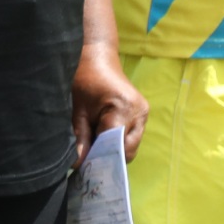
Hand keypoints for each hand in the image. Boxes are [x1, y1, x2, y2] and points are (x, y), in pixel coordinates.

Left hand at [71, 40, 148, 161]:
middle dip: (109, 155)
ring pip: (132, 146)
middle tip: (90, 154)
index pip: (115, 144)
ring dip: (115, 149)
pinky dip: (120, 141)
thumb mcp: (78, 110)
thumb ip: (81, 137)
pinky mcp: (144, 114)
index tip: (86, 164)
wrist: (98, 59)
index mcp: (123, 108)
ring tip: (97, 140)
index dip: (100, 156)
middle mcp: (139, 113)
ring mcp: (145, 114)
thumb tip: (80, 164)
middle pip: (127, 150)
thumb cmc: (85, 80)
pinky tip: (105, 133)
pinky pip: (133, 137)